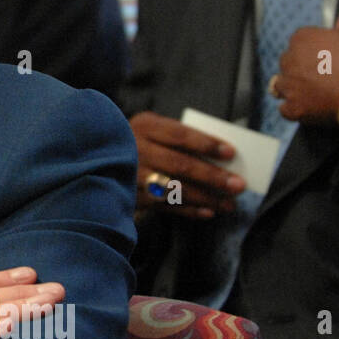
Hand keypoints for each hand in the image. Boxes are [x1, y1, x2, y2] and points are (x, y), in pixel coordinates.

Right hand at [129, 111, 243, 218]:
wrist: (100, 156)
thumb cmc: (140, 140)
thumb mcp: (154, 128)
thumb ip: (180, 137)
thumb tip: (222, 156)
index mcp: (145, 126)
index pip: (180, 134)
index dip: (206, 144)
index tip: (231, 153)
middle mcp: (136, 149)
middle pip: (180, 164)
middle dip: (212, 176)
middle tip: (238, 185)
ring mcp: (131, 175)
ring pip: (174, 188)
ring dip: (205, 198)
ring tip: (229, 204)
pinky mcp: (131, 196)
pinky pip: (165, 206)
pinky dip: (188, 210)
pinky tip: (208, 212)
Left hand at [276, 6, 338, 125]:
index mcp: (301, 39)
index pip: (299, 42)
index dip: (312, 51)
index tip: (325, 58)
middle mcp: (289, 60)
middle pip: (288, 63)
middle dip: (299, 69)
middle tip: (320, 76)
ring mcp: (289, 85)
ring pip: (280, 85)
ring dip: (292, 88)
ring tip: (311, 92)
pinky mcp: (293, 107)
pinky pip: (285, 109)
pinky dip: (293, 109)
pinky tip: (307, 109)